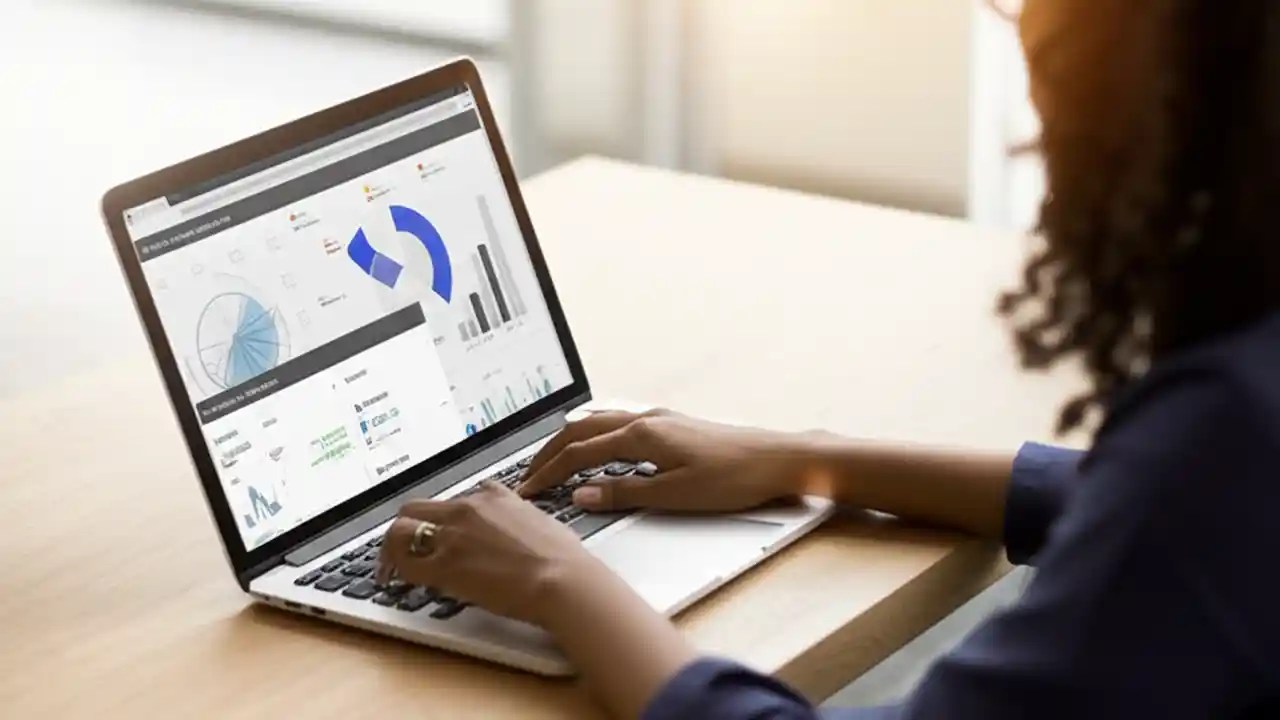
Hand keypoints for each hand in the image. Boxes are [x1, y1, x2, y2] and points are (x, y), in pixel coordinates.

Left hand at [377, 481, 602, 626]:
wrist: (561, 578)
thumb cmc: (562, 558)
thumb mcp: (541, 522)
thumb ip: (520, 519)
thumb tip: (520, 531)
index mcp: (493, 495)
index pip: (457, 499)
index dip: (446, 519)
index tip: (445, 532)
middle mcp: (467, 508)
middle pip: (418, 507)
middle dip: (408, 525)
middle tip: (405, 544)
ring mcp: (453, 535)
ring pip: (403, 528)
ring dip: (393, 544)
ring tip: (389, 563)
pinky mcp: (444, 565)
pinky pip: (406, 560)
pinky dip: (394, 567)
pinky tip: (392, 577)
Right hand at [517, 409, 816, 511]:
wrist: (776, 459)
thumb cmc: (733, 478)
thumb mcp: (674, 495)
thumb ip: (625, 494)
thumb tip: (583, 495)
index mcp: (641, 435)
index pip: (579, 453)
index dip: (548, 473)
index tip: (527, 490)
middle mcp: (646, 420)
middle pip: (581, 431)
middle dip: (549, 453)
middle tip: (527, 476)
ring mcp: (660, 419)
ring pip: (599, 423)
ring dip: (570, 441)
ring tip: (551, 460)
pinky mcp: (672, 426)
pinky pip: (618, 424)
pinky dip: (594, 436)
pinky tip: (597, 448)